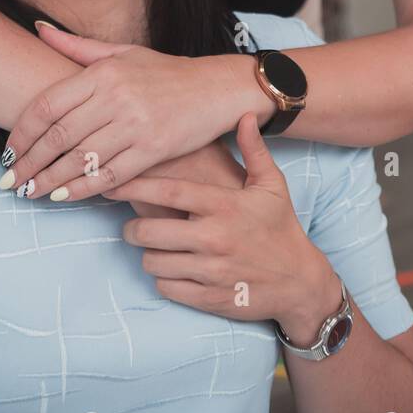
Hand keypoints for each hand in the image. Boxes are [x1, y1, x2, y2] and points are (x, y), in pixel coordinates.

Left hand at [0, 22, 265, 201]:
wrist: (216, 89)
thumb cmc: (166, 72)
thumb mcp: (123, 52)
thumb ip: (77, 46)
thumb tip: (38, 30)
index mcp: (104, 72)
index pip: (49, 105)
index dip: (22, 132)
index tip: (8, 152)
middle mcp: (117, 97)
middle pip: (59, 136)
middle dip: (29, 163)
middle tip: (8, 181)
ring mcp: (135, 125)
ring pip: (79, 159)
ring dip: (49, 180)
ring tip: (28, 193)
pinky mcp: (153, 150)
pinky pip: (109, 175)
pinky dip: (81, 189)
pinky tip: (62, 197)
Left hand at [104, 112, 337, 339]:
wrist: (300, 282)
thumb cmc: (281, 227)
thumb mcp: (271, 185)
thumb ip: (254, 149)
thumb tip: (246, 113)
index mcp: (224, 206)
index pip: (167, 193)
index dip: (134, 187)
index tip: (112, 184)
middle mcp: (214, 238)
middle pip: (148, 234)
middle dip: (131, 229)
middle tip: (132, 225)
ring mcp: (210, 272)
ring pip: (153, 262)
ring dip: (148, 254)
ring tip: (155, 247)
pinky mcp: (208, 299)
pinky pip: (166, 287)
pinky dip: (163, 278)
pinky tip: (173, 268)